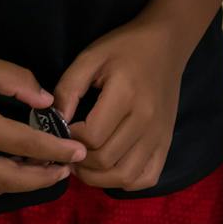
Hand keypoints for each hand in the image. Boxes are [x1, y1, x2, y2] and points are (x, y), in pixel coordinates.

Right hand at [0, 45, 83, 196]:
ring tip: (44, 168)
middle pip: (16, 179)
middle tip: (68, 168)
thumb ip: (18, 81)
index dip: (57, 149)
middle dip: (45, 176)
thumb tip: (47, 101)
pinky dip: (0, 182)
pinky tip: (12, 167)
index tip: (79, 149)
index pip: (28, 145)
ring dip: (23, 182)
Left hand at [54, 20, 186, 191]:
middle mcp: (146, 119)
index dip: (71, 138)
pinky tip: (111, 166)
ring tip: (85, 163)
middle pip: (105, 160)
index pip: (91, 136)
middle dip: (79, 160)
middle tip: (69, 148)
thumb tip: (55, 121)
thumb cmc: (124, 46)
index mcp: (125, 94)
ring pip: (124, 176)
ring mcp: (159, 135)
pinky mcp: (167, 143)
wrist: (166, 42)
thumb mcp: (91, 56)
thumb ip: (69, 87)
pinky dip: (125, 181)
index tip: (66, 127)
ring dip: (98, 177)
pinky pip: (146, 178)